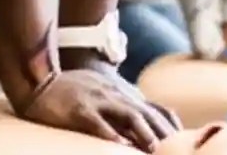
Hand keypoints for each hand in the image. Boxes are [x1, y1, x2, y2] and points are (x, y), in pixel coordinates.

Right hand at [23, 66, 181, 151]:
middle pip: (148, 114)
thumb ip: (123, 108)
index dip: (172, 126)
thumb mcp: (105, 94)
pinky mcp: (79, 109)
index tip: (185, 141)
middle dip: (164, 133)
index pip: (157, 109)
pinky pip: (97, 122)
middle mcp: (117, 96)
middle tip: (176, 150)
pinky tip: (117, 145)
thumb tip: (138, 130)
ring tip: (154, 149)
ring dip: (144, 133)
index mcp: (124, 96)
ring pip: (129, 116)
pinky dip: (109, 134)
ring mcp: (99, 101)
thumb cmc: (74, 91)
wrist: (41, 78)